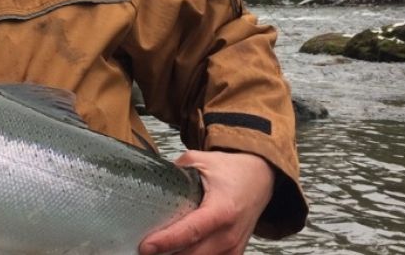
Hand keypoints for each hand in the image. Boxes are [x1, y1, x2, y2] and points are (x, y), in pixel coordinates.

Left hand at [139, 151, 273, 254]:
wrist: (261, 179)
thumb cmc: (232, 171)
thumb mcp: (203, 160)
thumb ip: (177, 170)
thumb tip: (152, 179)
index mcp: (222, 209)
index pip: (191, 231)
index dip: (166, 241)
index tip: (146, 246)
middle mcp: (230, 234)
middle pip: (192, 254)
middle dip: (166, 254)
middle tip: (143, 248)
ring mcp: (233, 248)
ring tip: (158, 248)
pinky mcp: (234, 254)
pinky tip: (176, 250)